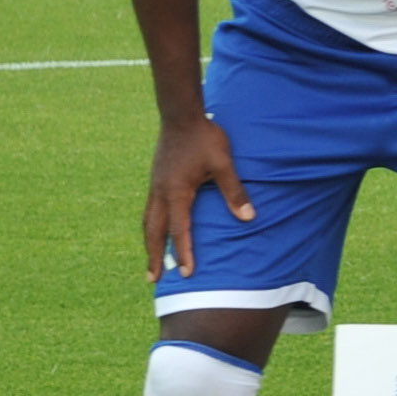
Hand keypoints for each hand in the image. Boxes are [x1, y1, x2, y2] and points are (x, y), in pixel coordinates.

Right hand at [144, 115, 248, 279]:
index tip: (187, 273)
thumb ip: (234, 191)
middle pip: (153, 231)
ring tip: (151, 261)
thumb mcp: (224, 164)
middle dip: (154, 256)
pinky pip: (150, 209)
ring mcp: (155, 186)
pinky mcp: (156, 180)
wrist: (181, 116)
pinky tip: (156, 230)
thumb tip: (248, 217)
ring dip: (149, 242)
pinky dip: (151, 225)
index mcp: (176, 193)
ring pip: (148, 221)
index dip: (184, 252)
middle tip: (153, 279)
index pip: (180, 230)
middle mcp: (160, 193)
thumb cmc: (205, 139)